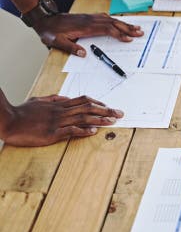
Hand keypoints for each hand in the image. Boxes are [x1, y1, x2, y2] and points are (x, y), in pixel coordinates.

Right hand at [0, 95, 122, 146]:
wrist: (8, 120)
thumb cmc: (21, 112)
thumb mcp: (38, 100)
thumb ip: (53, 99)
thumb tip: (65, 97)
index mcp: (59, 104)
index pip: (83, 100)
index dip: (98, 102)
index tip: (108, 106)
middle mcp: (61, 112)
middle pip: (88, 108)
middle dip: (106, 110)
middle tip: (119, 113)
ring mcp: (57, 122)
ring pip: (83, 118)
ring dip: (100, 120)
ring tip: (112, 121)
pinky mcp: (51, 133)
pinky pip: (70, 131)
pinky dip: (83, 131)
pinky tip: (93, 132)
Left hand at [34, 13, 143, 56]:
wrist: (45, 20)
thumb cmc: (51, 32)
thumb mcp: (57, 42)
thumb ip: (71, 48)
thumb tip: (84, 54)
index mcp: (85, 27)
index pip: (107, 29)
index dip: (119, 34)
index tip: (128, 39)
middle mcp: (90, 20)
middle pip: (113, 23)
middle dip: (127, 28)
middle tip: (140, 32)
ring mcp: (90, 17)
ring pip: (111, 19)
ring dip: (124, 23)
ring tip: (135, 27)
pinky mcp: (88, 17)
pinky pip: (105, 17)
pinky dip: (115, 19)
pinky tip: (118, 22)